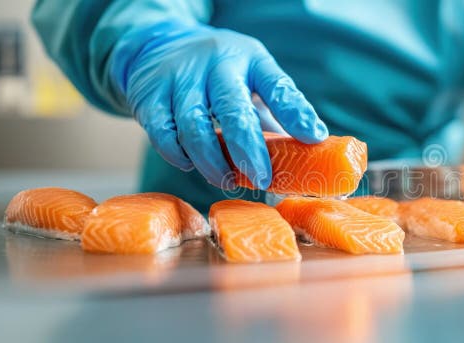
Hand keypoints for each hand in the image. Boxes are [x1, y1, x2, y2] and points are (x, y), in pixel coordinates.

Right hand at [110, 22, 327, 188]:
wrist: (158, 45)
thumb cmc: (219, 75)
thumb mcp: (252, 78)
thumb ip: (276, 113)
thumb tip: (308, 157)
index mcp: (251, 59)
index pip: (277, 86)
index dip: (296, 114)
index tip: (314, 138)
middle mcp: (215, 63)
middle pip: (233, 109)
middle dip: (249, 149)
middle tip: (262, 179)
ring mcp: (179, 77)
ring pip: (194, 128)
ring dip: (212, 163)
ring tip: (227, 180)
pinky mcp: (148, 95)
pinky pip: (163, 135)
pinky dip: (179, 156)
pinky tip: (191, 164)